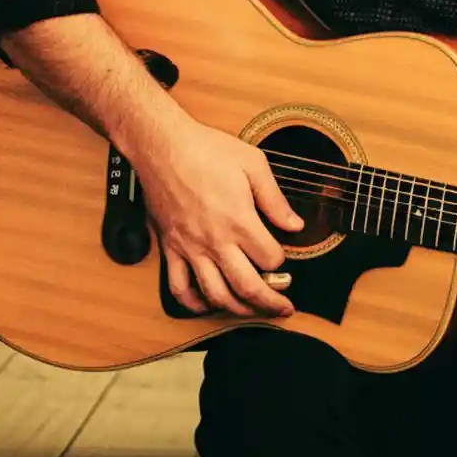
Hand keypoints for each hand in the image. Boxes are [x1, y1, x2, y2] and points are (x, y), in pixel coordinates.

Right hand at [134, 118, 303, 317]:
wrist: (161, 145)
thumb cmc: (206, 150)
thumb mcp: (253, 165)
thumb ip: (275, 200)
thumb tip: (294, 225)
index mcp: (239, 220)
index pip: (270, 259)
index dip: (282, 262)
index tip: (284, 257)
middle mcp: (215, 241)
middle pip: (248, 287)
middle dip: (271, 303)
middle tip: (284, 308)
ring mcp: (190, 248)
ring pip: (215, 295)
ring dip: (237, 310)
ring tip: (252, 311)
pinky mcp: (170, 248)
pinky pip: (179, 287)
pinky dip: (194, 304)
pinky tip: (207, 305)